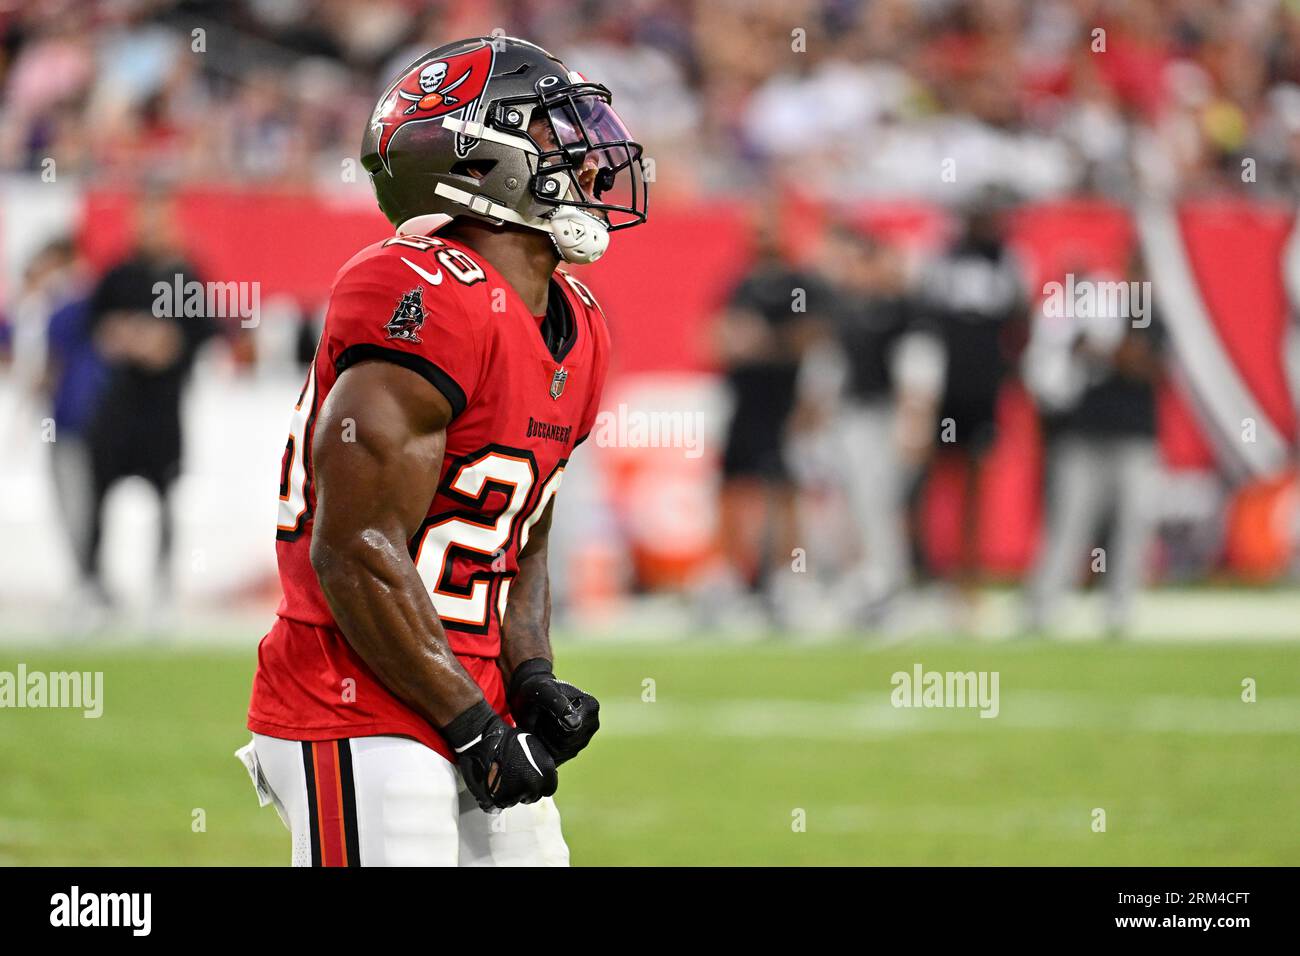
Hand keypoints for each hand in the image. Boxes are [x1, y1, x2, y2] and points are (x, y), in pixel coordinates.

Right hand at [441, 700, 556, 810]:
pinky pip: (504, 803)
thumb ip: (540, 763)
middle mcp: (535, 784)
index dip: (540, 785)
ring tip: (504, 780)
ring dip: (513, 794)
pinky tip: (496, 783)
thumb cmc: (507, 738)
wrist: (485, 740)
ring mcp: (519, 792)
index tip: (533, 782)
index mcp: (546, 770)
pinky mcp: (503, 798)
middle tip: (515, 780)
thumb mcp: (533, 746)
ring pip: (519, 800)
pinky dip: (501, 796)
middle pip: (534, 796)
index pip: (550, 788)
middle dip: (526, 790)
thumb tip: (541, 771)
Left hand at [508, 658, 599, 763]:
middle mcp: (592, 724)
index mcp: (591, 706)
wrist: (531, 697)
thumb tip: (575, 724)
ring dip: (544, 739)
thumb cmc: (537, 690)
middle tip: (539, 716)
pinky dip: (545, 747)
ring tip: (540, 722)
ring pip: (560, 752)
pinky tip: (542, 732)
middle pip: (565, 742)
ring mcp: (585, 739)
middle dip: (546, 732)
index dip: (550, 722)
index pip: (569, 729)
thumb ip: (557, 703)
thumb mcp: (542, 691)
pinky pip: (556, 757)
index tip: (543, 708)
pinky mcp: (574, 750)